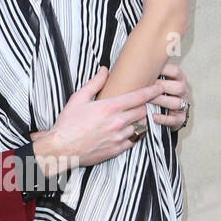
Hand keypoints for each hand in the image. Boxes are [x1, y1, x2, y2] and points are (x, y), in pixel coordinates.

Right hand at [31, 67, 165, 174]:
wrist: (61, 149)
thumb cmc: (68, 124)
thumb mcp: (78, 98)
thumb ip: (95, 83)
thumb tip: (105, 70)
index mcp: (110, 107)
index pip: (139, 97)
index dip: (153, 91)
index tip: (159, 87)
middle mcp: (118, 122)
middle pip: (143, 111)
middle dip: (143, 106)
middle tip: (140, 103)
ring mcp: (119, 137)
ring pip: (140, 126)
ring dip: (139, 121)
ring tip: (133, 117)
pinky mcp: (117, 150)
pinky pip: (134, 141)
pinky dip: (134, 135)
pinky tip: (128, 131)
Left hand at [152, 57, 190, 127]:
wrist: (158, 109)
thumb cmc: (152, 90)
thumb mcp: (153, 77)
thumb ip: (149, 68)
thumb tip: (135, 53)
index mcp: (178, 78)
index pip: (176, 71)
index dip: (163, 70)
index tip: (148, 72)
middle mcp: (183, 90)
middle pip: (178, 87)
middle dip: (160, 88)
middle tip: (145, 88)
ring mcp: (183, 104)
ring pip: (177, 103)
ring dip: (161, 102)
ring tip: (147, 102)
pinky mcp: (180, 118)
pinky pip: (175, 119)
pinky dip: (164, 118)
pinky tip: (153, 116)